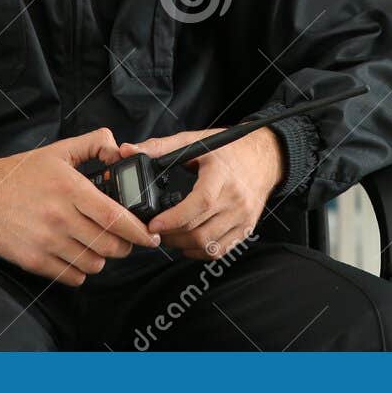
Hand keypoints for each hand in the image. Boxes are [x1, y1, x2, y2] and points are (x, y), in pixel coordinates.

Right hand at [0, 128, 158, 286]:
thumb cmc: (22, 172)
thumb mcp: (59, 150)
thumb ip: (94, 143)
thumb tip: (120, 151)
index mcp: (70, 189)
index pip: (114, 217)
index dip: (138, 231)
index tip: (150, 236)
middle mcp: (59, 218)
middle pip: (108, 245)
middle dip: (123, 246)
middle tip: (123, 240)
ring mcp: (46, 242)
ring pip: (92, 264)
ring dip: (101, 258)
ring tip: (97, 246)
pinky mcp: (33, 260)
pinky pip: (70, 276)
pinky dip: (80, 271)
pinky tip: (77, 256)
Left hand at [118, 126, 282, 259]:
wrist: (265, 157)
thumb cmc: (228, 148)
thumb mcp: (195, 140)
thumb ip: (159, 147)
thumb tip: (126, 150)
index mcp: (222, 175)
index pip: (200, 203)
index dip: (174, 219)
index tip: (153, 224)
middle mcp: (236, 199)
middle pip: (200, 230)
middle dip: (170, 235)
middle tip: (153, 229)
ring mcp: (243, 216)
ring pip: (208, 245)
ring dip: (182, 245)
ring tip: (169, 235)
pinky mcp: (246, 228)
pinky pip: (220, 251)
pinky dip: (199, 252)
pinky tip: (188, 242)